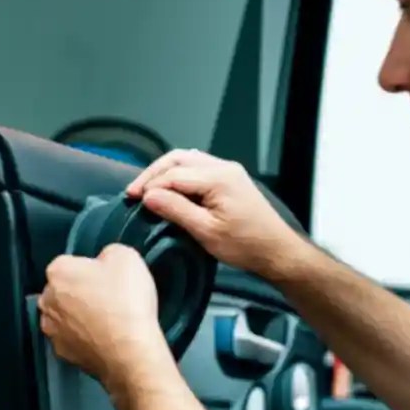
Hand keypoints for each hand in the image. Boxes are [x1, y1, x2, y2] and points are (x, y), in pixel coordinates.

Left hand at [38, 244, 171, 385]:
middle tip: (110, 299)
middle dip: (81, 293)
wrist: (130, 352)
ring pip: (64, 317)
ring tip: (108, 321)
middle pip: (63, 290)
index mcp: (58, 272)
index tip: (109, 278)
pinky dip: (84, 339)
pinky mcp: (62, 354)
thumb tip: (103, 263)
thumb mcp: (126, 257)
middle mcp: (47, 300)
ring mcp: (52, 330)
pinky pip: (72, 340)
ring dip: (80, 317)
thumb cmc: (126, 301)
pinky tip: (104, 340)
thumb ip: (108, 253)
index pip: (70, 263)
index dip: (92, 269)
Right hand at [126, 149, 301, 279]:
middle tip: (133, 192)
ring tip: (147, 189)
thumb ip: (176, 210)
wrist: (277, 251)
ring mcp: (228, 170)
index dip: (151, 185)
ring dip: (165, 172)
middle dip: (153, 173)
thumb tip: (148, 196)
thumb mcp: (206, 232)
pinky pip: (198, 167)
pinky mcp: (230, 178)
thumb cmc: (244, 246)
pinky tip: (168, 188)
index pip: (174, 174)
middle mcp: (223, 167)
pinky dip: (179, 174)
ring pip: (188, 160)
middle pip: (179, 159)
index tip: (132, 200)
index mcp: (218, 178)